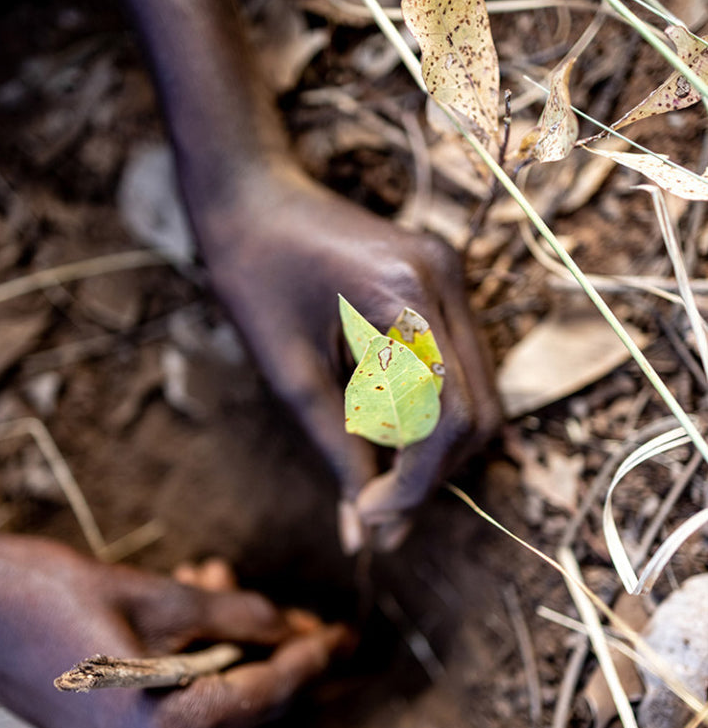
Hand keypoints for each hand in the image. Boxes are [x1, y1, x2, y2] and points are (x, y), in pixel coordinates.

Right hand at [0, 529, 347, 727]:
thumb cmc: (40, 595)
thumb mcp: (151, 595)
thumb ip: (233, 614)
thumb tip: (294, 623)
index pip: (263, 697)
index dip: (310, 658)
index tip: (343, 632)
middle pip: (251, 721)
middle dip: (283, 665)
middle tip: (313, 625)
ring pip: (222, 725)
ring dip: (238, 663)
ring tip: (228, 593)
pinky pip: (188, 727)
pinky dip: (203, 678)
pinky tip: (201, 618)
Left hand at [203, 170, 499, 549]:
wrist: (251, 194)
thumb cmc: (252, 274)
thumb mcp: (288, 373)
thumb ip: (335, 451)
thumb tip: (362, 534)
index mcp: (404, 293)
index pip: (447, 414)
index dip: (416, 482)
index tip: (372, 520)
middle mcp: (444, 280)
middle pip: (476, 412)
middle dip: (430, 475)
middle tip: (376, 515)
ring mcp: (451, 278)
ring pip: (477, 396)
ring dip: (434, 451)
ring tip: (377, 484)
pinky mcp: (442, 285)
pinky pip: (460, 370)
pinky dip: (430, 416)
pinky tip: (387, 437)